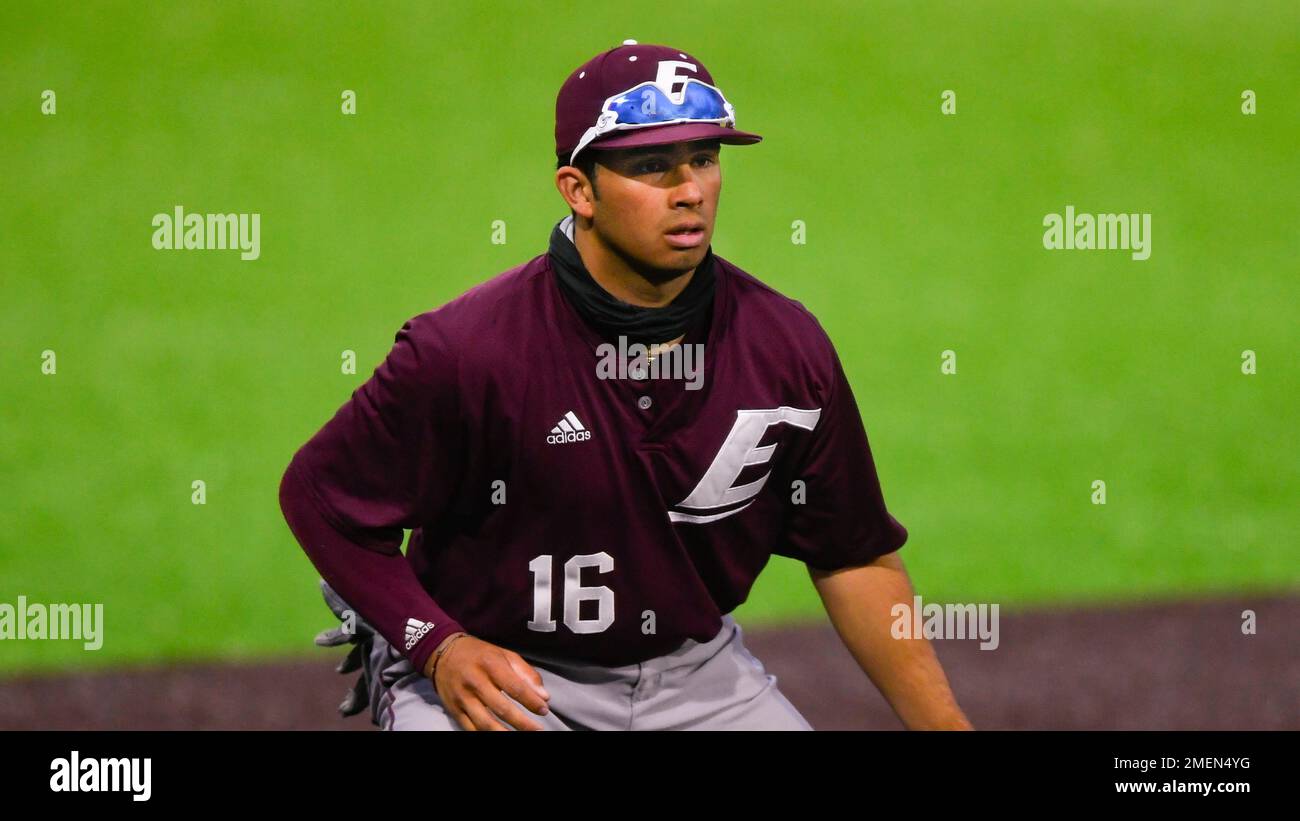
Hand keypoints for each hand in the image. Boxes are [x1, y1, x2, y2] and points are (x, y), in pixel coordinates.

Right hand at [426, 634, 551, 730]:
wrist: (443, 653)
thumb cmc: (479, 655)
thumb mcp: (505, 654)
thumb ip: (526, 674)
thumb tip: (543, 696)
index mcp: (490, 664)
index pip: (515, 687)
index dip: (532, 702)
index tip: (544, 710)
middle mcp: (475, 681)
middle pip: (502, 708)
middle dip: (523, 723)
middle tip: (538, 729)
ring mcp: (462, 698)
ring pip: (485, 723)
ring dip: (505, 734)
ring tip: (521, 736)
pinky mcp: (454, 709)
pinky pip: (471, 728)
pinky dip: (486, 734)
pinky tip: (500, 735)